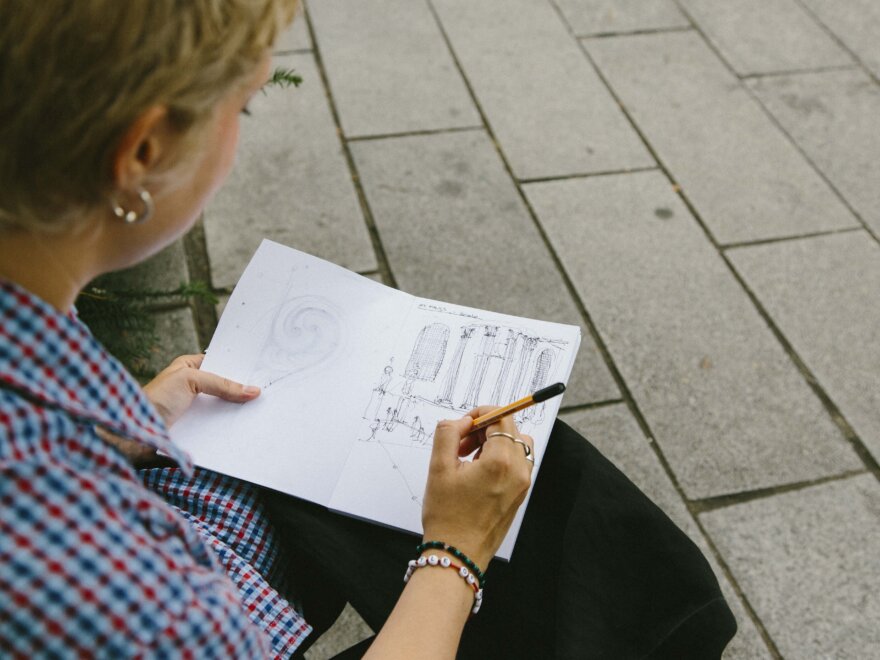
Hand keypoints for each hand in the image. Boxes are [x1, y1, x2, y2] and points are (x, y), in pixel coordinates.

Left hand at [100, 355, 258, 468]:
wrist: (135, 434)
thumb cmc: (155, 399)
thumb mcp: (190, 381)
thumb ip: (222, 384)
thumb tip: (253, 391)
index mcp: (189, 367)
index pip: (221, 364)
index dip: (239, 367)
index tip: (262, 371)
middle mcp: (193, 386)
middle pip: (225, 387)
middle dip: (242, 390)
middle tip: (267, 391)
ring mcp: (196, 408)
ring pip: (223, 407)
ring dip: (238, 411)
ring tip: (263, 410)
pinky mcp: (196, 428)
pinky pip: (217, 426)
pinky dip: (229, 426)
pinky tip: (246, 426)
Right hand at [421, 407, 534, 570]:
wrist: (458, 554)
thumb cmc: (447, 517)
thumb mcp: (438, 468)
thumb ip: (448, 433)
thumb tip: (461, 421)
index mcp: (500, 462)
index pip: (501, 417)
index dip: (481, 414)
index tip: (464, 423)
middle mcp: (518, 471)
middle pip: (510, 429)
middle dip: (485, 428)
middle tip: (461, 443)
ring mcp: (522, 484)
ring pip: (517, 445)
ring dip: (495, 442)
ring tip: (469, 458)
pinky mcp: (520, 494)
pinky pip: (518, 463)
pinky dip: (501, 457)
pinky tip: (478, 471)